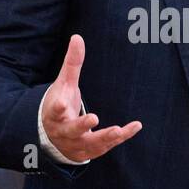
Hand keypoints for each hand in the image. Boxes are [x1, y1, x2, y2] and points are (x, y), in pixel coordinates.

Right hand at [42, 34, 141, 161]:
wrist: (52, 137)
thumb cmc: (60, 105)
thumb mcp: (64, 84)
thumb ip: (72, 63)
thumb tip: (77, 37)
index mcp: (55, 114)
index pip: (55, 111)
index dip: (57, 108)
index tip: (61, 104)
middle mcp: (64, 132)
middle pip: (71, 130)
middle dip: (81, 126)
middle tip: (93, 117)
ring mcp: (77, 145)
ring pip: (90, 143)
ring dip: (105, 138)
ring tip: (118, 130)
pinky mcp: (90, 151)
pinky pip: (107, 145)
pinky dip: (121, 137)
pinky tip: (136, 126)